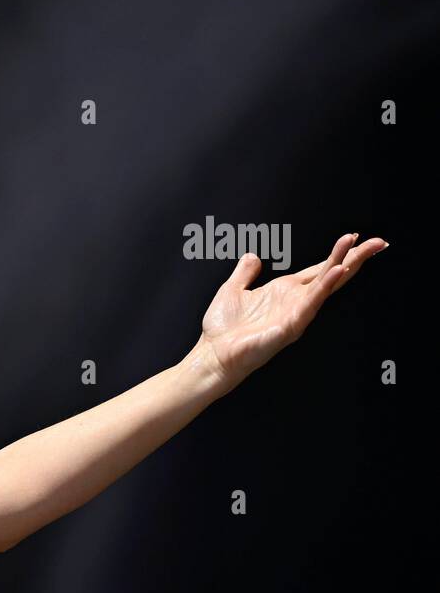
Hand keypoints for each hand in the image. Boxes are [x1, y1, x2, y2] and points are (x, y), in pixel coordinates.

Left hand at [194, 232, 387, 391]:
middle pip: (332, 275)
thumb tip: (252, 256)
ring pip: (326, 284)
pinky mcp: (290, 325)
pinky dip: (325, 286)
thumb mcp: (232, 290)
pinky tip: (337, 271)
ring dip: (344, 264)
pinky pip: (312, 302)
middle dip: (355, 257)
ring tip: (359, 247)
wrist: (213, 354)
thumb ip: (245, 273)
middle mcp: (294, 301)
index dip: (337, 254)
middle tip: (378, 241)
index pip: (318, 270)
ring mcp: (295, 313)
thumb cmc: (222, 330)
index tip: (354, 238)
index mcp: (284, 292)